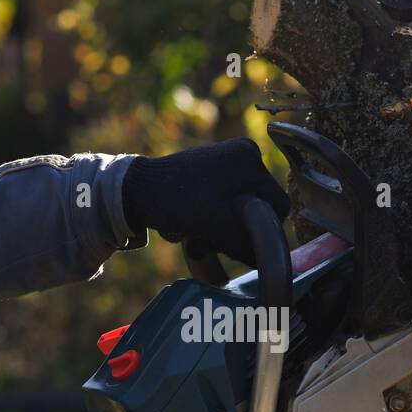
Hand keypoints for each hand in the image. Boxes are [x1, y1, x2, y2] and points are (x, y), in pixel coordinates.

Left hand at [122, 138, 290, 264]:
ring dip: (221, 227)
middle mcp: (243, 152)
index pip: (276, 205)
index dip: (260, 230)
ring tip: (196, 231)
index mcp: (250, 158)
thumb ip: (249, 244)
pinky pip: (224, 201)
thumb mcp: (220, 228)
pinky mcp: (210, 169)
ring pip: (240, 208)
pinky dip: (211, 217)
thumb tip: (266, 258)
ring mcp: (226, 158)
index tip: (233, 240)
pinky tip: (191, 223)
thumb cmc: (177, 203)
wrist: (134, 191)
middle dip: (236, 229)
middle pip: (258, 207)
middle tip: (210, 237)